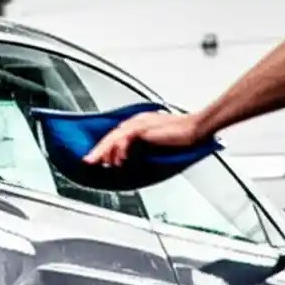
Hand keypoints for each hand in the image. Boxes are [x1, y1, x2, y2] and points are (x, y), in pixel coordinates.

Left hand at [83, 111, 206, 166]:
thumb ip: (143, 151)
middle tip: (87, 161)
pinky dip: (122, 149)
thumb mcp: (157, 147)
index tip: (95, 160)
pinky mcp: (146, 127)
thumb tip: (130, 162)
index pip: (116, 137)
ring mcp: (141, 123)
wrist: (197, 131)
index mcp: (139, 124)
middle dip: (98, 150)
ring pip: (115, 137)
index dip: (104, 149)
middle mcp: (137, 121)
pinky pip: (128, 138)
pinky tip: (119, 159)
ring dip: (105, 151)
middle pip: (111, 136)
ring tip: (97, 162)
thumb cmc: (182, 139)